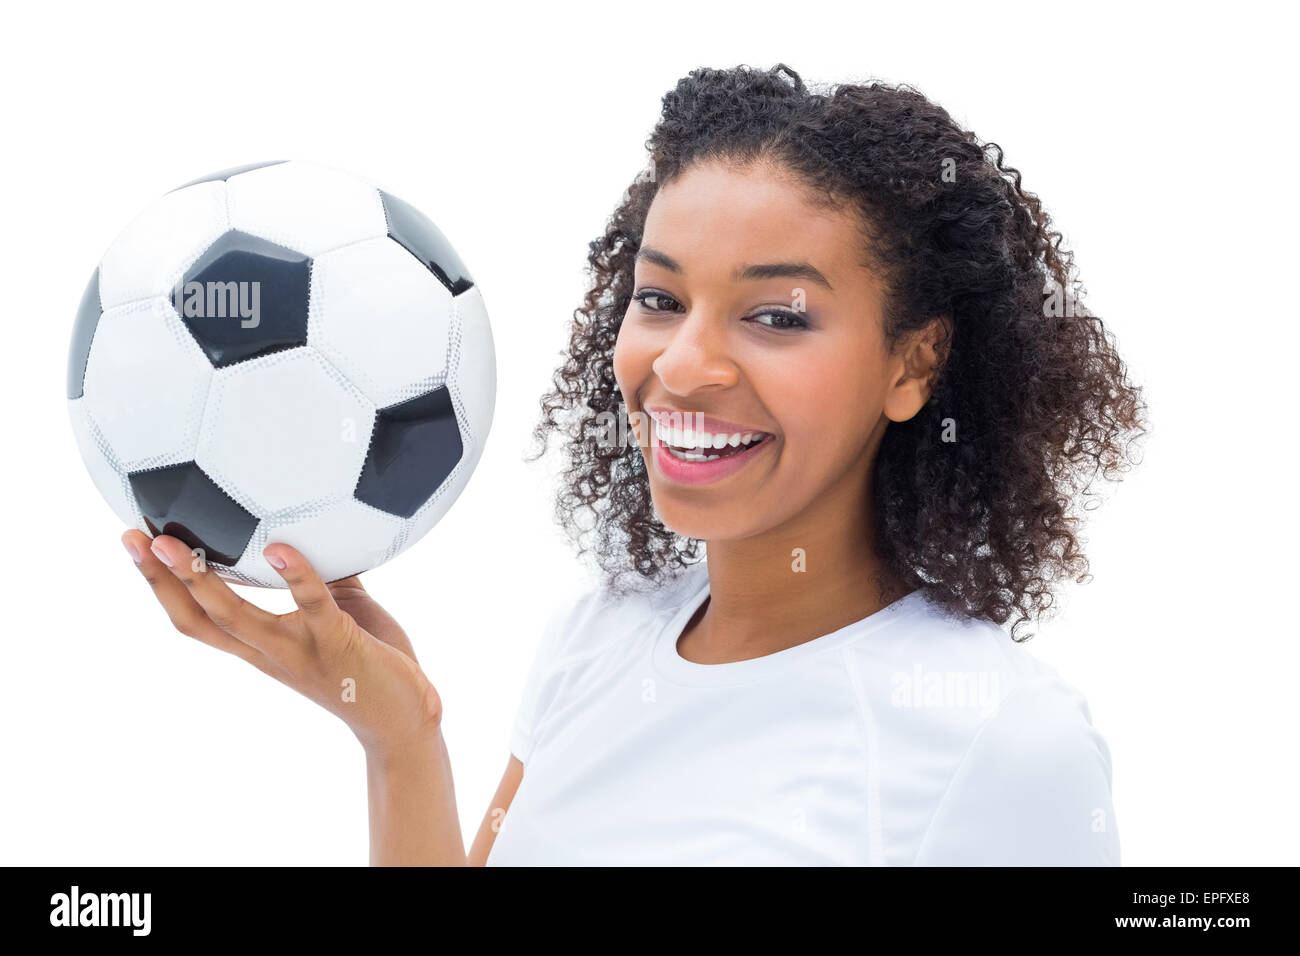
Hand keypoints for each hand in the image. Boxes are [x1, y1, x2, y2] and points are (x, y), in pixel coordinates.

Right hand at [122, 529, 441, 757]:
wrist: (405, 721)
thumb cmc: (372, 664)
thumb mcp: (336, 615)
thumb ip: (318, 582)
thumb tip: (309, 534)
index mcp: (263, 648)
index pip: (197, 620)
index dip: (162, 588)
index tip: (136, 548)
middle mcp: (269, 653)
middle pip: (198, 619)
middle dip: (160, 580)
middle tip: (133, 539)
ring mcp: (299, 652)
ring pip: (235, 617)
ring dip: (199, 580)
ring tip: (172, 542)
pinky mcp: (337, 644)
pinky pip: (312, 606)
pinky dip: (295, 576)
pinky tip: (278, 548)